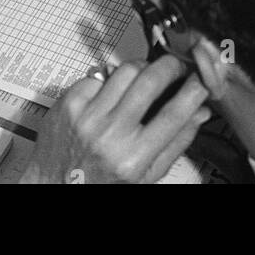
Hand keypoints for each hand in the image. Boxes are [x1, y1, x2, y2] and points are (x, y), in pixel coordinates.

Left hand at [18, 57, 209, 183]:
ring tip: (143, 79)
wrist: (53, 188)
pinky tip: (110, 94)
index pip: (174, 114)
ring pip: (127, 70)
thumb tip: (199, 113)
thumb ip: (175, 144)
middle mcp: (109, 136)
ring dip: (142, 68)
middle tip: (176, 67)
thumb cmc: (99, 184)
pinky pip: (100, 74)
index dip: (194, 90)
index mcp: (133, 159)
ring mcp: (87, 116)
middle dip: (171, 66)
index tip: (201, 78)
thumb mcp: (144, 177)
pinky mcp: (69, 103)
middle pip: (151, 80)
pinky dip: (110, 79)